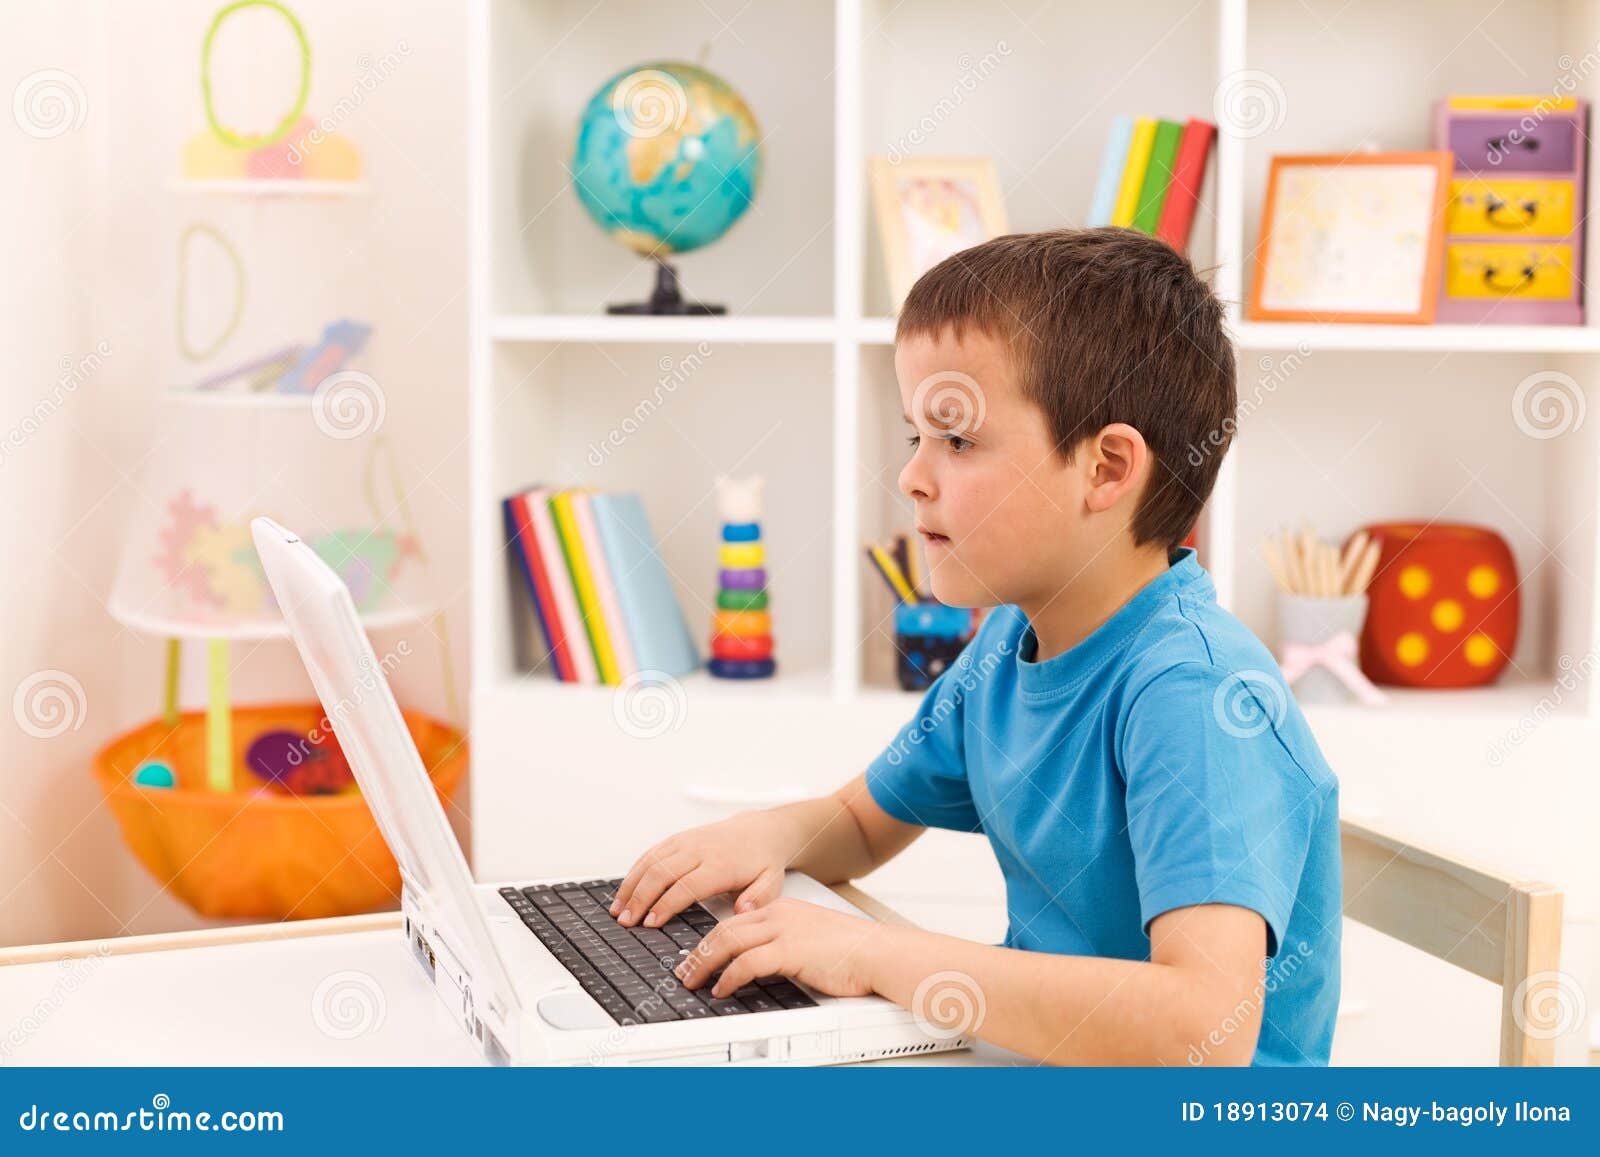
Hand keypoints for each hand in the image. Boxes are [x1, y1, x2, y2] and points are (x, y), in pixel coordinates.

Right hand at [610, 810, 796, 928]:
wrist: (760, 831)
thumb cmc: (762, 862)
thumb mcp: (772, 883)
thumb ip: (759, 899)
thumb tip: (742, 911)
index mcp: (721, 864)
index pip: (687, 886)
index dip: (666, 905)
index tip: (650, 923)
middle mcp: (700, 850)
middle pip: (662, 873)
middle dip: (640, 899)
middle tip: (626, 922)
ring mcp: (686, 842)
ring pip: (651, 862)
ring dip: (631, 886)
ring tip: (617, 909)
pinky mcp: (678, 839)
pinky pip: (651, 853)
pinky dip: (634, 871)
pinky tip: (625, 889)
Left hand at [673, 896, 888, 999]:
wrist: (878, 952)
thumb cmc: (852, 953)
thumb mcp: (810, 941)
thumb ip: (784, 947)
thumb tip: (760, 968)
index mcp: (783, 909)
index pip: (735, 920)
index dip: (710, 939)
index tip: (696, 955)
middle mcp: (779, 915)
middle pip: (724, 929)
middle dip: (698, 951)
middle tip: (682, 970)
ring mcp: (784, 930)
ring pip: (728, 942)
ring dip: (704, 963)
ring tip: (692, 981)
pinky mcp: (790, 950)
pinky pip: (747, 962)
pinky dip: (728, 976)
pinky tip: (721, 988)